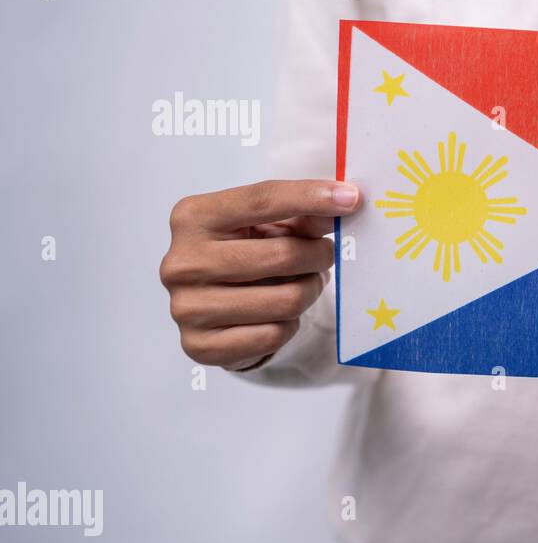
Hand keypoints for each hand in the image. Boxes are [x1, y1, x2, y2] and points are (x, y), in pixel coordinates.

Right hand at [160, 180, 361, 370]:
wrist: (213, 306)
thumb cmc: (243, 254)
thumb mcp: (267, 226)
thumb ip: (301, 215)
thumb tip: (341, 204)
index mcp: (194, 217)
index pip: (262, 200)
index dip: (311, 197)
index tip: (351, 198)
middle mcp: (182, 261)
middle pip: (282, 254)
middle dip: (318, 255)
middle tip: (323, 256)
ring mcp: (186, 307)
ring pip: (286, 300)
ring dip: (308, 291)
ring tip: (303, 284)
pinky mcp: (199, 345)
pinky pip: (274, 335)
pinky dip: (289, 324)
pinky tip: (279, 314)